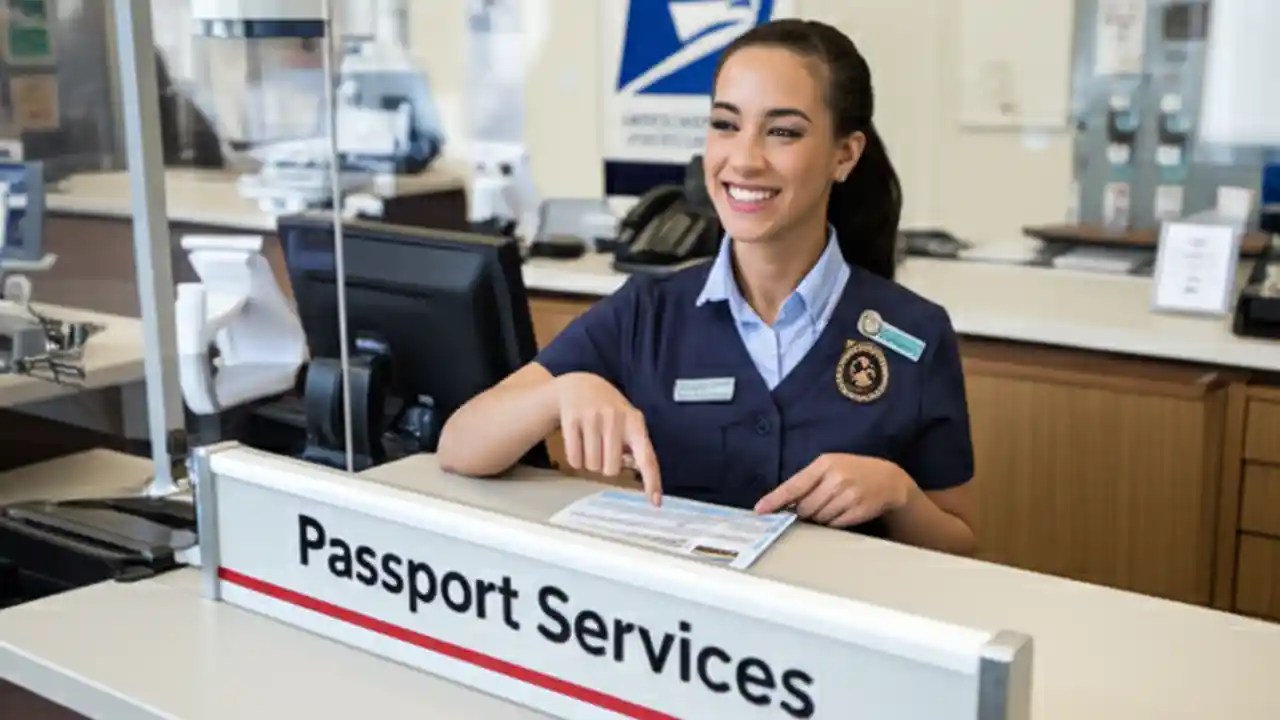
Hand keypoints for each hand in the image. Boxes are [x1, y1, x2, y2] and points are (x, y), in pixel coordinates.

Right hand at [554, 372, 661, 504]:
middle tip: (603, 449)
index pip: (646, 457)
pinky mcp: (572, 420)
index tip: (655, 503)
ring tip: (591, 442)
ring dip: (590, 462)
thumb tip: (637, 468)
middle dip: (606, 466)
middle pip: (611, 469)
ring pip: (592, 466)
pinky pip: (574, 459)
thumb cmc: (609, 410)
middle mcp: (616, 419)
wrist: (581, 385)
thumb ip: (635, 445)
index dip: (651, 481)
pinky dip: (575, 458)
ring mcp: (593, 418)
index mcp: (635, 422)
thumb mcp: (628, 421)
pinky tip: (578, 441)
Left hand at [754, 454, 910, 527]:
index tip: (760, 510)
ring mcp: (849, 495)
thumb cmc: (852, 471)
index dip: (775, 499)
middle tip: (810, 508)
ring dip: (818, 518)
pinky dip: (831, 523)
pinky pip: (833, 525)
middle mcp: (836, 479)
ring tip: (829, 507)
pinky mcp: (858, 511)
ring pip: (818, 518)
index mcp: (825, 464)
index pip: (794, 485)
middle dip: (803, 512)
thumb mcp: (830, 466)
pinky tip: (839, 513)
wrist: (888, 479)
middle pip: (805, 507)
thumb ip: (808, 481)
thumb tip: (784, 503)